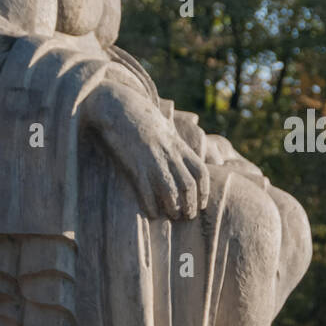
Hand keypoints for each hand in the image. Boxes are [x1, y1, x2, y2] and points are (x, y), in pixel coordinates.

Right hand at [84, 83, 208, 219]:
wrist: (121, 110)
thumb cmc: (145, 122)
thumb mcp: (169, 131)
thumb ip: (179, 146)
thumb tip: (189, 158)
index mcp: (180, 147)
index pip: (201, 172)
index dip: (204, 192)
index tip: (201, 204)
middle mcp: (170, 155)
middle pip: (188, 185)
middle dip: (190, 204)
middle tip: (187, 215)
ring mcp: (153, 161)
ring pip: (170, 191)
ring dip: (174, 208)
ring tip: (172, 215)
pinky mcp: (135, 166)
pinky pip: (146, 191)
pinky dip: (151, 205)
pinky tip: (152, 213)